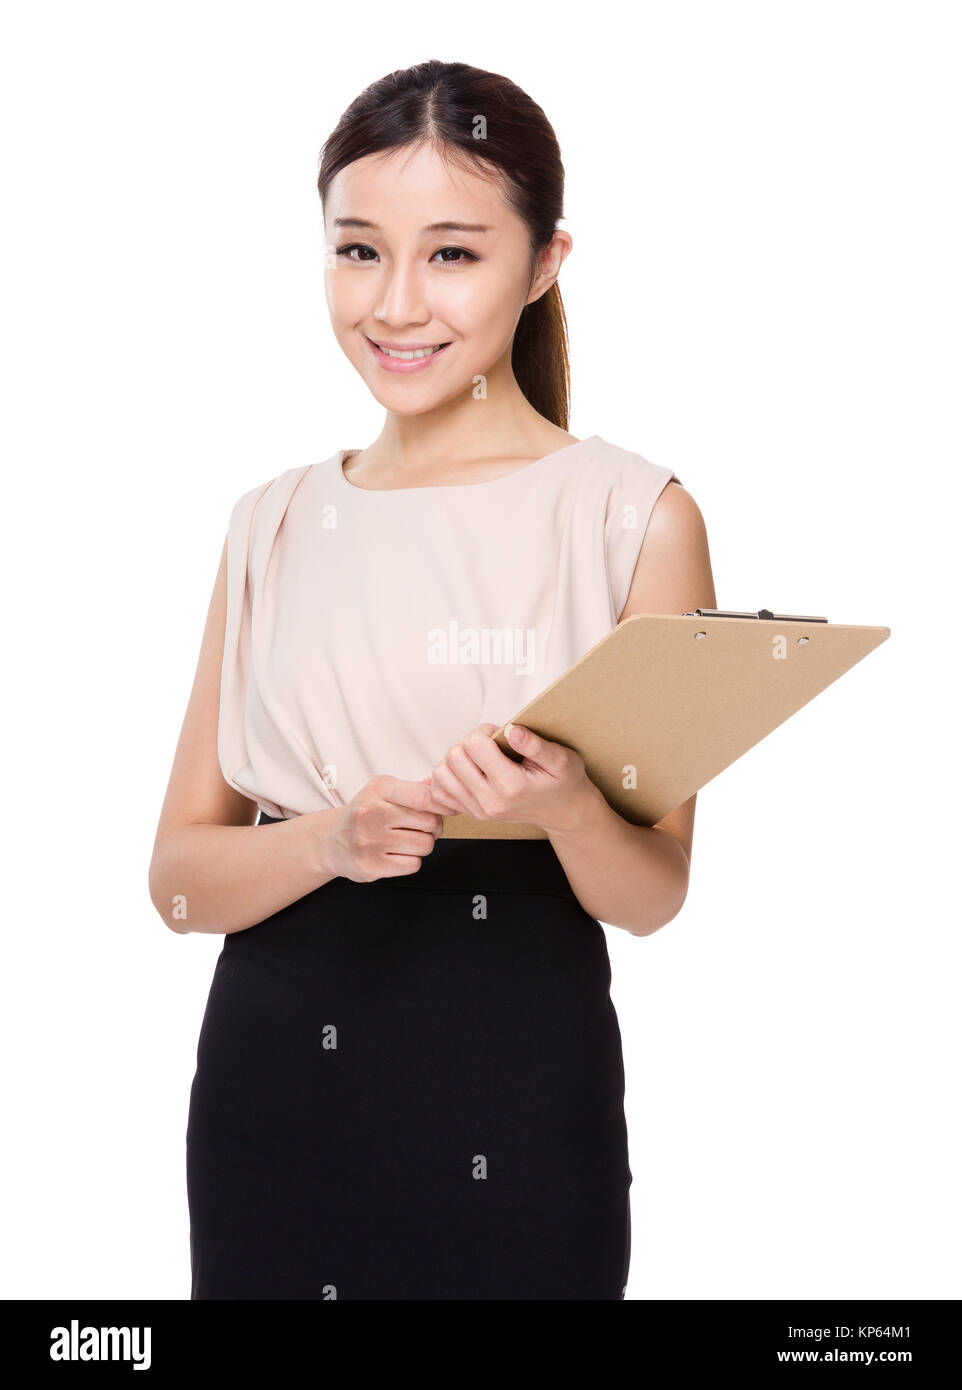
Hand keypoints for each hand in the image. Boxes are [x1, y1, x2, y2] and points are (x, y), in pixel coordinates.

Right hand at [325, 775, 449, 882]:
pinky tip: (397, 854)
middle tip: (421, 827)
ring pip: (424, 845)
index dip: (442, 805)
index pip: (422, 797)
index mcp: (378, 789)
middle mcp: (371, 813)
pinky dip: (411, 861)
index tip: (447, 810)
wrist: (332, 842)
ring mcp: (369, 841)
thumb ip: (414, 788)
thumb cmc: (365, 814)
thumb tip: (440, 785)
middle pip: (429, 822)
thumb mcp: (384, 791)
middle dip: (433, 827)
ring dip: (423, 845)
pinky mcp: (370, 866)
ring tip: (407, 840)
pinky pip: (413, 864)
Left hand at [422, 722, 593, 833]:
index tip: (498, 734)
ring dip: (456, 759)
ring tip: (478, 758)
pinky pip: (439, 793)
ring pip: (441, 774)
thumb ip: (535, 745)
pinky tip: (466, 772)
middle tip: (489, 745)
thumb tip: (511, 730)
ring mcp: (478, 810)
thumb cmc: (563, 782)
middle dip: (469, 742)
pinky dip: (448, 778)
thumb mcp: (561, 759)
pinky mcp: (471, 813)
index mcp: (511, 785)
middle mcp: (490, 801)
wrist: (562, 811)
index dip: (485, 731)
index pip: (474, 745)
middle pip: (454, 756)